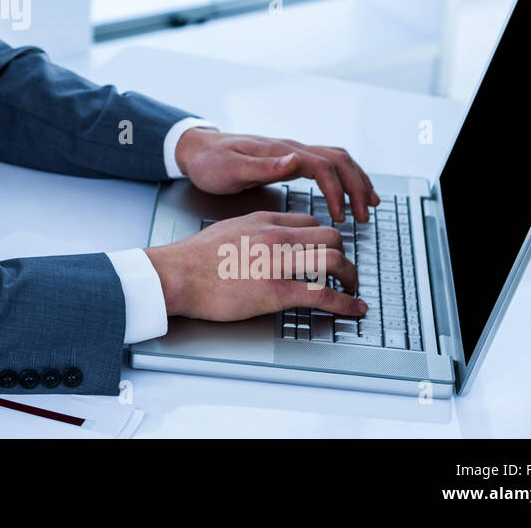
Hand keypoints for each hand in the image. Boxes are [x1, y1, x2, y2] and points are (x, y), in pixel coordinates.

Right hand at [143, 211, 367, 321]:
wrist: (176, 274)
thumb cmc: (193, 258)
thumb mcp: (227, 229)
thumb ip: (251, 232)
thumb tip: (262, 243)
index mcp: (262, 220)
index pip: (309, 222)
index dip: (325, 238)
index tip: (329, 251)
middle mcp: (275, 236)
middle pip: (330, 236)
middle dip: (344, 255)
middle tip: (346, 271)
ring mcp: (277, 263)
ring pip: (334, 260)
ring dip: (351, 276)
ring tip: (353, 289)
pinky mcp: (276, 291)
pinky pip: (322, 294)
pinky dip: (345, 303)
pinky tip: (354, 309)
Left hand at [174, 128, 378, 222]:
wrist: (195, 149)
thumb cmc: (209, 162)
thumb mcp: (229, 169)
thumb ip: (262, 166)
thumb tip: (294, 159)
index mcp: (280, 151)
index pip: (324, 166)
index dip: (338, 191)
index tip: (341, 217)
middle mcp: (290, 149)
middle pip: (339, 160)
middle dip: (357, 187)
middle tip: (365, 215)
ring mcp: (291, 153)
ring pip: (337, 160)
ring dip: (356, 180)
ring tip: (369, 205)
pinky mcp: (288, 161)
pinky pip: (326, 166)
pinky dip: (343, 179)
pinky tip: (347, 195)